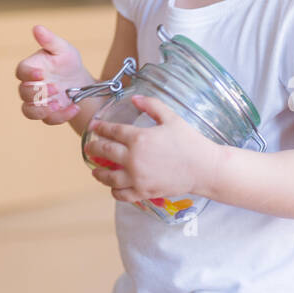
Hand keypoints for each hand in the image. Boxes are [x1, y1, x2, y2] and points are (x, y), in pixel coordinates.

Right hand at [15, 24, 88, 124]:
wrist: (80, 82)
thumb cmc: (67, 62)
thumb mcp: (63, 49)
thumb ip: (49, 40)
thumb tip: (37, 28)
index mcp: (31, 68)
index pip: (21, 71)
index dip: (28, 74)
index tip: (41, 73)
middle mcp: (30, 86)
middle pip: (24, 93)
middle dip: (38, 92)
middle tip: (55, 87)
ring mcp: (38, 102)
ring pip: (29, 111)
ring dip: (42, 109)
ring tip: (58, 103)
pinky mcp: (48, 114)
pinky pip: (48, 120)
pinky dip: (61, 116)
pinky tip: (74, 108)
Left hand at [86, 95, 220, 203]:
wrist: (204, 168)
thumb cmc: (190, 141)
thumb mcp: (172, 118)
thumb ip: (152, 105)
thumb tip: (134, 98)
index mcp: (139, 138)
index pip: (112, 131)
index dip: (100, 128)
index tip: (95, 127)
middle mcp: (134, 158)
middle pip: (105, 152)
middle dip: (94, 148)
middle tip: (89, 147)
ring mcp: (137, 177)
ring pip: (109, 177)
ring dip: (99, 173)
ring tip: (95, 171)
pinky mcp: (144, 191)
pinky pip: (122, 194)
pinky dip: (115, 191)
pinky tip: (114, 188)